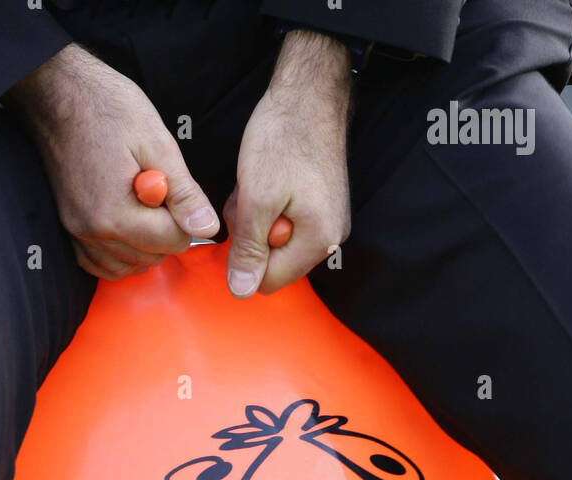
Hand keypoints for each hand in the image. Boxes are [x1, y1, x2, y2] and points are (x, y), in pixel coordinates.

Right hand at [8, 44, 218, 279]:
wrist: (59, 94)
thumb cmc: (107, 108)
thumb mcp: (156, 142)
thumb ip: (184, 192)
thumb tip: (207, 226)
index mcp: (116, 212)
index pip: (172, 242)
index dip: (184, 218)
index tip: (175, 191)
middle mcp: (93, 231)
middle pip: (151, 257)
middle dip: (164, 231)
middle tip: (158, 193)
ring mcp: (77, 233)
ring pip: (128, 265)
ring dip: (144, 245)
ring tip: (143, 207)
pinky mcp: (68, 229)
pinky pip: (100, 264)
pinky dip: (120, 253)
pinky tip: (127, 225)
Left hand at [224, 31, 352, 296]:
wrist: (310, 94)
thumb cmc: (283, 139)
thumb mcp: (257, 198)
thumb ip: (249, 250)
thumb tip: (241, 292)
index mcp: (318, 242)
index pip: (268, 281)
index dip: (244, 256)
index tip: (242, 219)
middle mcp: (330, 238)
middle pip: (273, 263)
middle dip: (252, 236)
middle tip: (249, 197)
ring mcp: (327, 221)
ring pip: (275, 241)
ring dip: (257, 219)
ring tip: (257, 184)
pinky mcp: (321, 206)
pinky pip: (285, 222)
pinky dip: (268, 206)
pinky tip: (268, 181)